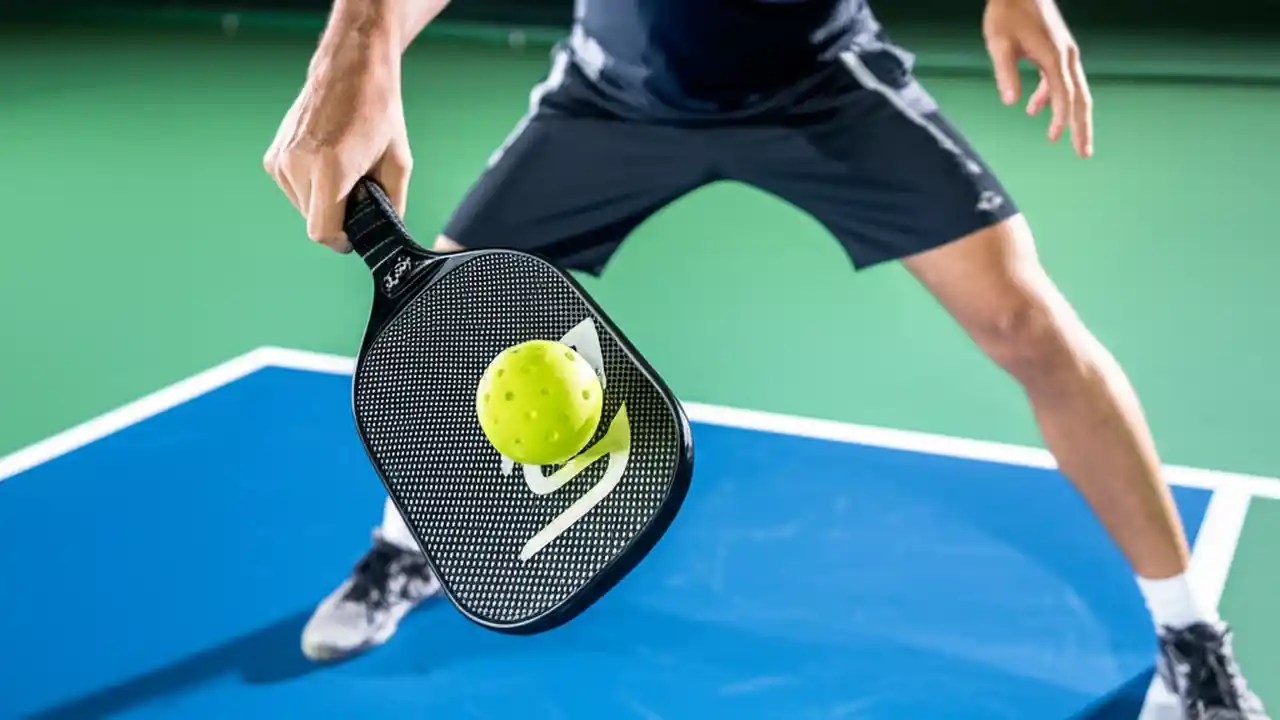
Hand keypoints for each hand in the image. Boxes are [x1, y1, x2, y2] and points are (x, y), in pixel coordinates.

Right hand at [263, 32, 411, 252]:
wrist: (351, 68)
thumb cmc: (379, 112)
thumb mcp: (399, 163)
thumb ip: (392, 205)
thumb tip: (382, 233)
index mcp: (329, 168)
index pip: (321, 232)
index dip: (341, 241)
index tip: (354, 235)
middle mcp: (297, 164)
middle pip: (313, 221)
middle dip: (337, 217)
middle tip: (358, 191)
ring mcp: (280, 159)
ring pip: (302, 207)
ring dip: (323, 201)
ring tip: (343, 171)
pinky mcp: (272, 156)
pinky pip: (292, 190)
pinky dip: (310, 187)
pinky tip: (327, 162)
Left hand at [983, 0, 1093, 157]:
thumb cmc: (1007, 12)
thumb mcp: (999, 43)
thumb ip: (1005, 72)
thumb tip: (1010, 101)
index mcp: (1054, 56)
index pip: (1063, 95)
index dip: (1062, 118)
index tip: (1055, 138)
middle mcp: (1066, 56)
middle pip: (1080, 97)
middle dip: (1081, 127)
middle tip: (1084, 153)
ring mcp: (1064, 53)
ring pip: (1073, 90)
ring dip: (1068, 116)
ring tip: (1059, 139)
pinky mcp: (1057, 50)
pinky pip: (1059, 80)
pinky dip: (1050, 96)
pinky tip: (1033, 110)